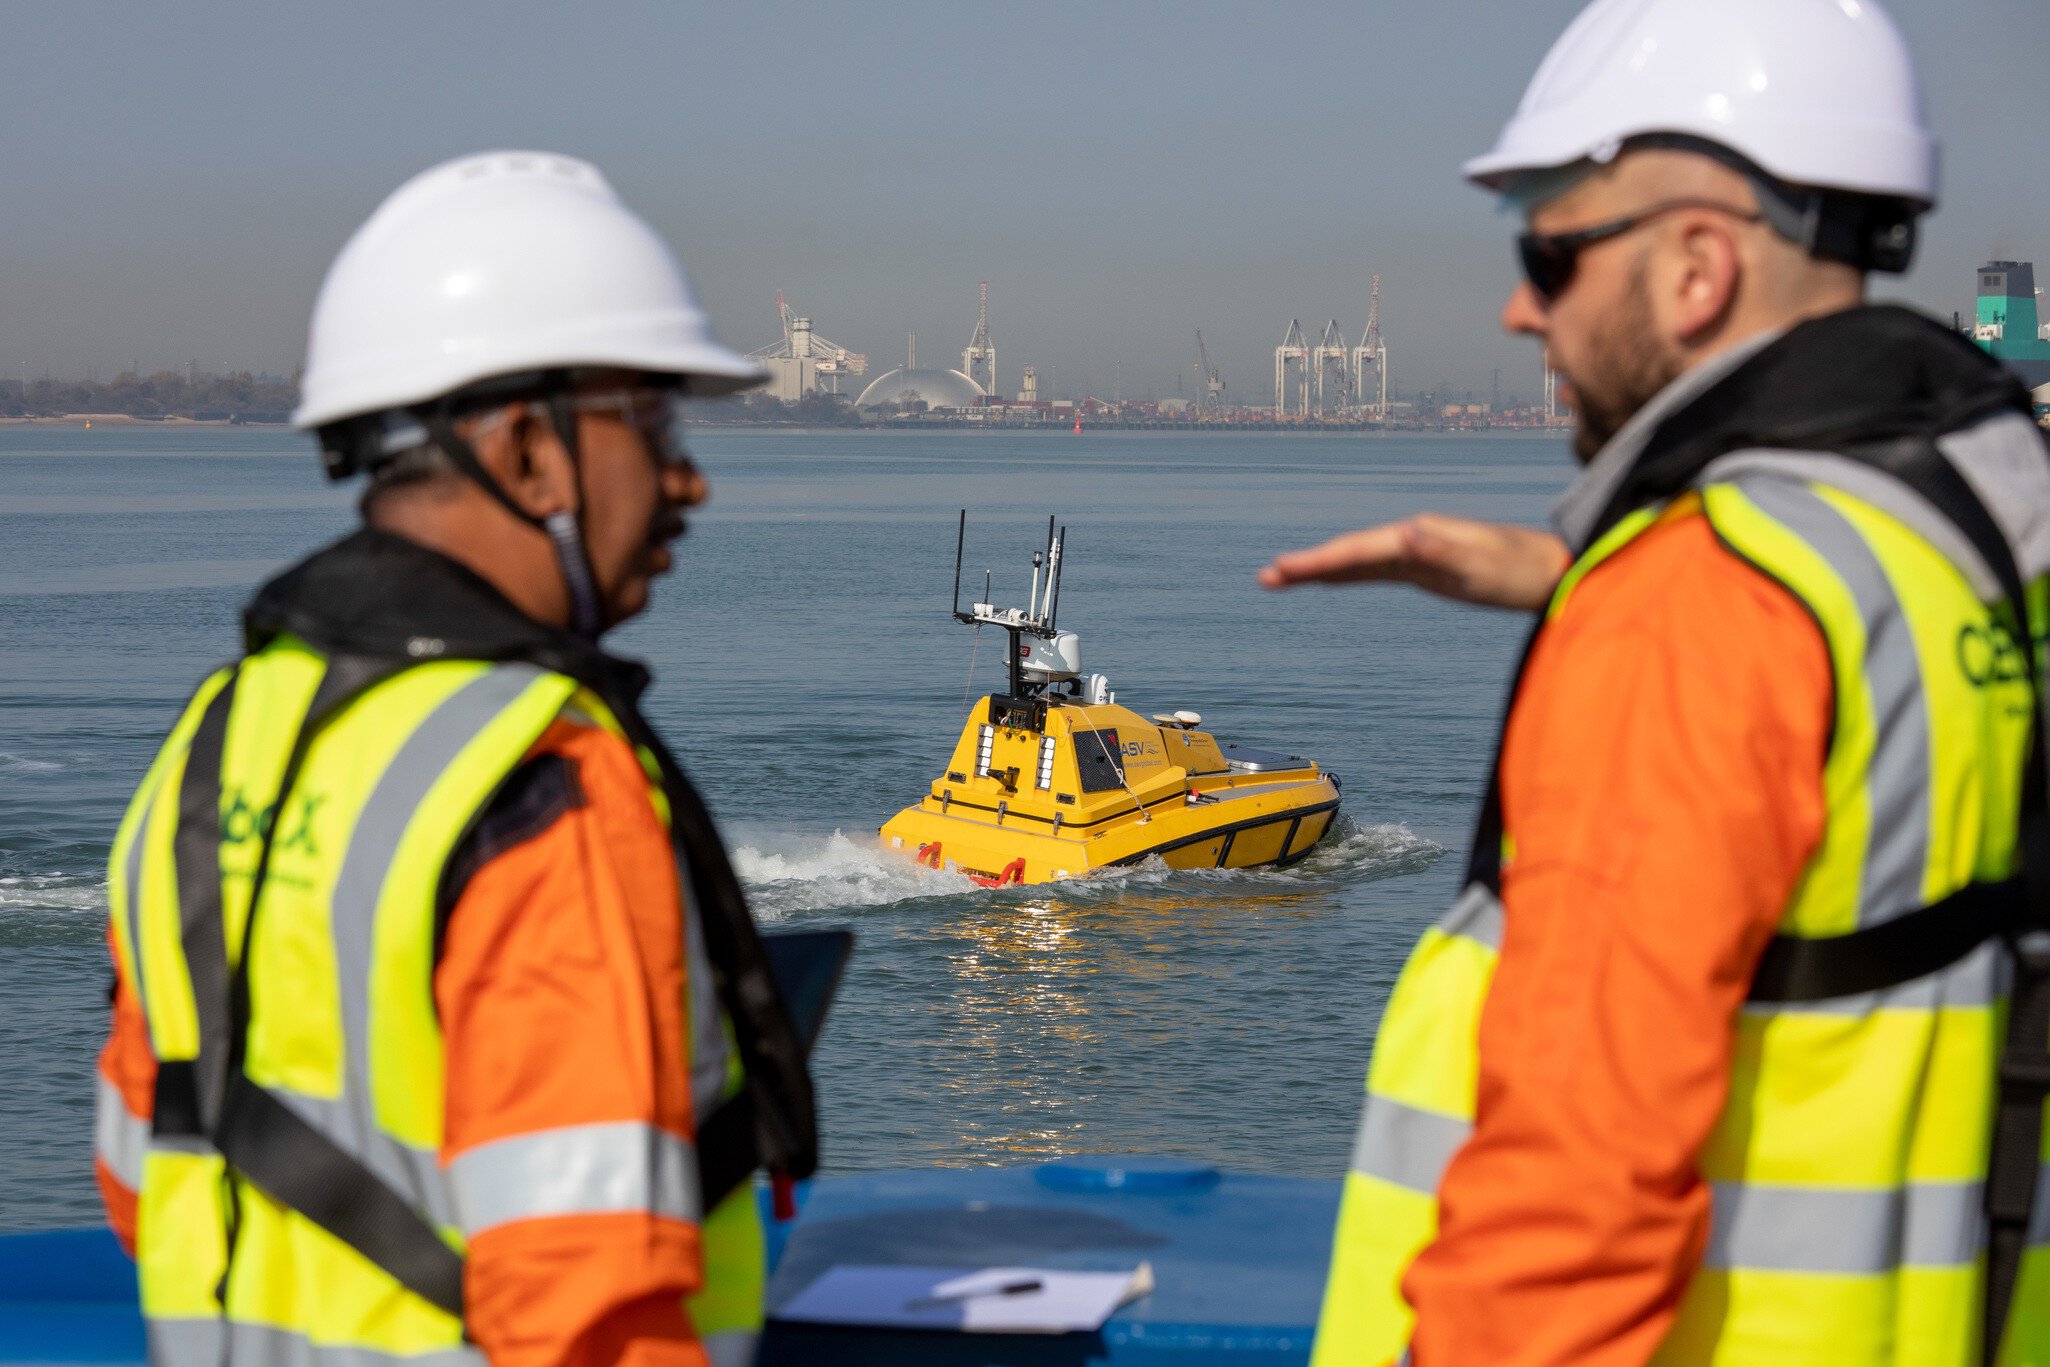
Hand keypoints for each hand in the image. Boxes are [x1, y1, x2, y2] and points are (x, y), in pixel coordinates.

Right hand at [1258, 513, 1570, 610]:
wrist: (1553, 571)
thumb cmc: (1521, 571)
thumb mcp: (1483, 564)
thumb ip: (1443, 548)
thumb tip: (1407, 534)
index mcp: (1420, 534)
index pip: (1359, 550)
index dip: (1320, 562)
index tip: (1285, 570)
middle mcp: (1413, 537)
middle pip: (1350, 552)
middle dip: (1307, 565)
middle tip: (1266, 577)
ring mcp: (1417, 551)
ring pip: (1357, 561)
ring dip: (1321, 570)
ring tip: (1281, 579)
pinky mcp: (1425, 568)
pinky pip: (1374, 571)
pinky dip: (1346, 574)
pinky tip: (1331, 580)